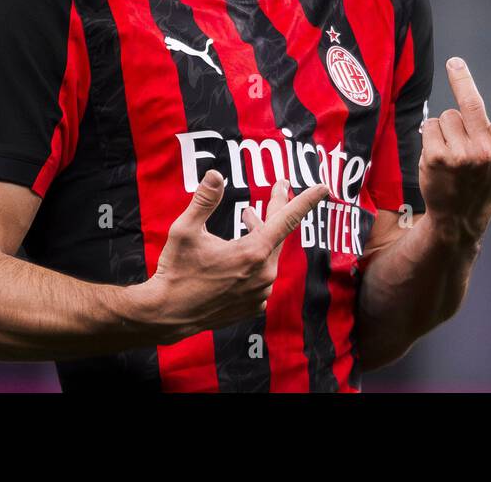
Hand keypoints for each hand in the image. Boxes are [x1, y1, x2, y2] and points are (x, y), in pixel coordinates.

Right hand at [131, 171, 327, 343]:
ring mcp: (261, 293)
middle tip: (275, 190)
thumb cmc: (175, 271)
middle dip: (274, 211)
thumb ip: (204, 200)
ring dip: (260, 236)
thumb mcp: (184, 230)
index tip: (323, 188)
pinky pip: (262, 276)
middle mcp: (263, 274)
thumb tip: (216, 174)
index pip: (287, 219)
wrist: (167, 315)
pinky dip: (255, 261)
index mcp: (252, 252)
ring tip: (247, 218)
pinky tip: (239, 254)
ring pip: (269, 256)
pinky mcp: (254, 306)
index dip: (305, 200)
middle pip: (277, 234)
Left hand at [419, 57, 490, 245]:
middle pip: (470, 103)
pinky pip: (432, 126)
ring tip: (456, 147)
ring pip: (448, 115)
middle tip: (454, 62)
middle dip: (461, 78)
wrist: (459, 216)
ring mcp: (460, 156)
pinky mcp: (437, 158)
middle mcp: (486, 151)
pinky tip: (441, 153)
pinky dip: (433, 134)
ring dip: (449, 125)